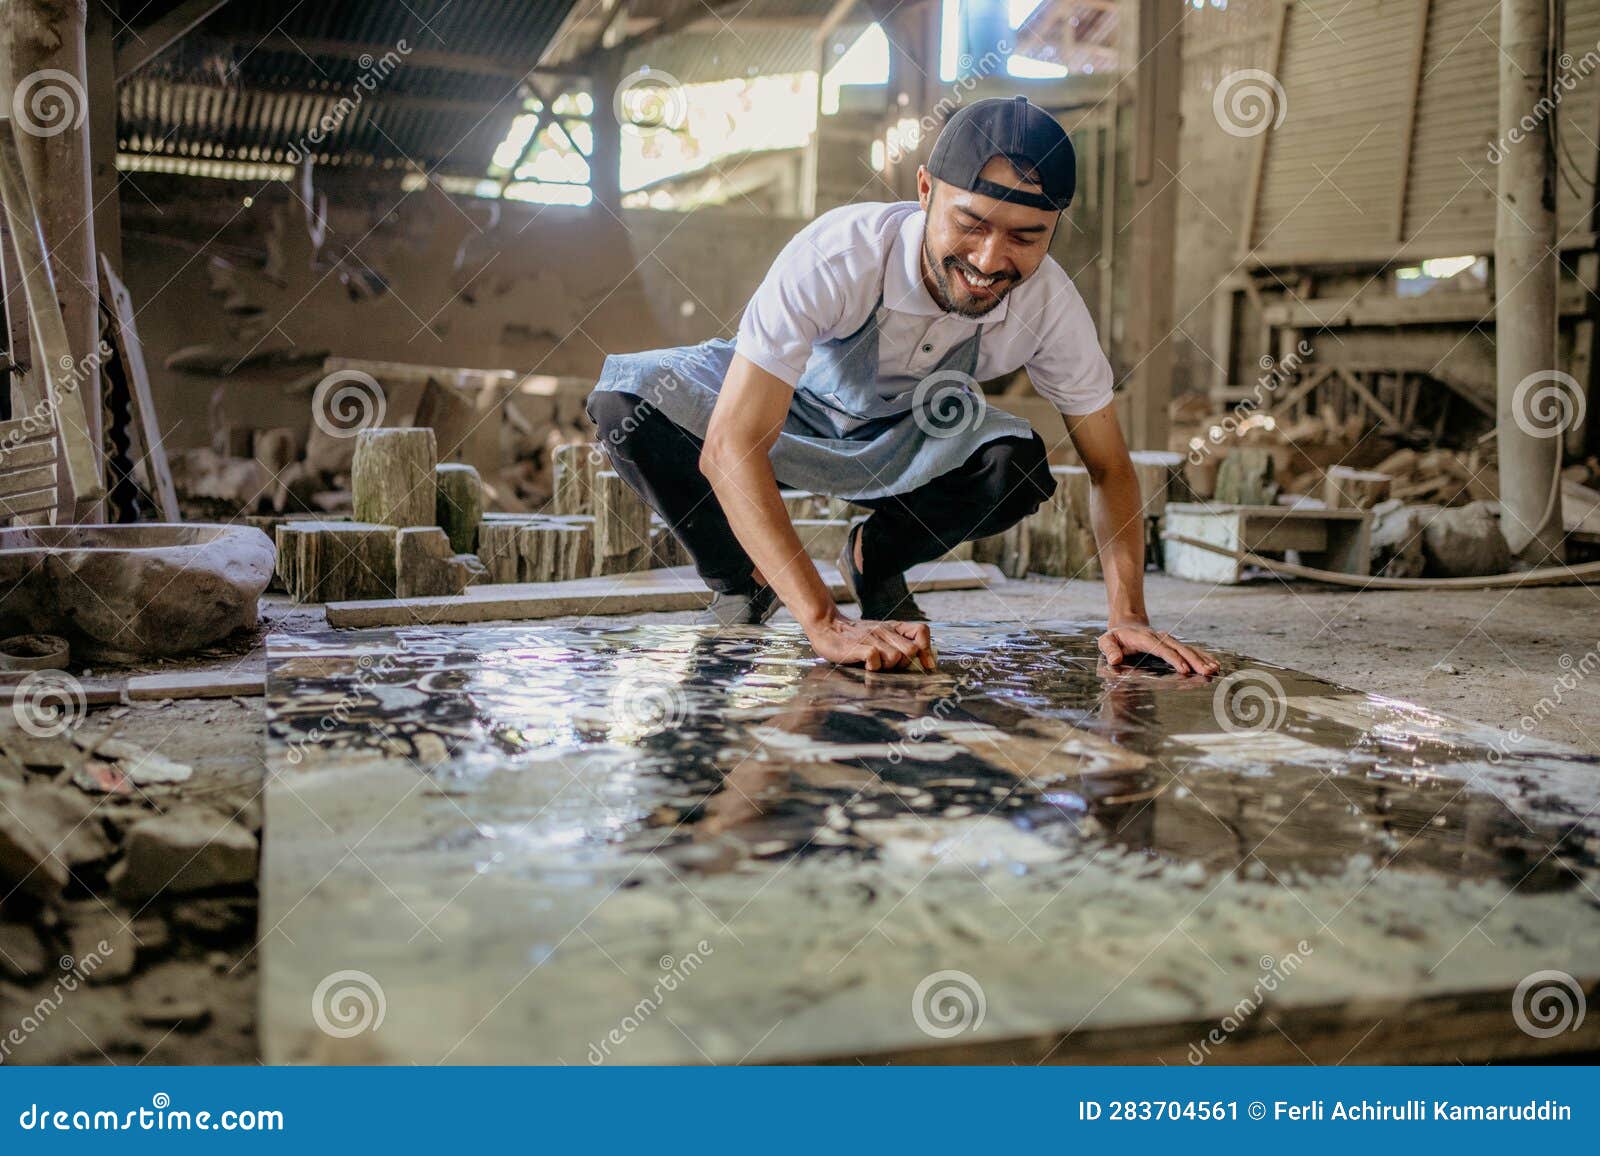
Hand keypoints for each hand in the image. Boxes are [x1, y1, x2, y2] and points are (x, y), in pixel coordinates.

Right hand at [805, 612, 936, 671]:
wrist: (825, 626)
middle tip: (890, 668)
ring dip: (888, 667)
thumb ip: (896, 643)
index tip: (926, 666)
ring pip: (896, 657)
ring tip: (875, 666)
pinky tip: (865, 667)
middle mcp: (885, 631)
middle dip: (905, 665)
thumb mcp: (878, 634)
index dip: (927, 650)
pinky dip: (873, 668)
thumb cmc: (853, 637)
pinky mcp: (859, 646)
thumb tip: (920, 663)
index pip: (921, 631)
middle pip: (912, 650)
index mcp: (893, 628)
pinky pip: (875, 659)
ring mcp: (872, 638)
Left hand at [1097, 621, 1218, 676]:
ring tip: (1214, 669)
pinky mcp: (1174, 644)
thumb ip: (1109, 649)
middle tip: (1206, 672)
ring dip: (1202, 659)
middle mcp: (1160, 638)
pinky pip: (1190, 650)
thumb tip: (1115, 660)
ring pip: (1188, 649)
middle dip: (1194, 661)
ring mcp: (1169, 640)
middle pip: (1179, 649)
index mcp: (1145, 639)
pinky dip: (1202, 656)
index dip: (1173, 659)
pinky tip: (1214, 663)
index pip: (1161, 649)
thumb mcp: (1106, 641)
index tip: (1184, 670)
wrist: (1126, 625)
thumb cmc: (1116, 637)